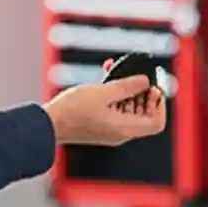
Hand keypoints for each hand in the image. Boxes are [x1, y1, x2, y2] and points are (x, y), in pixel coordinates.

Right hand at [42, 75, 165, 145]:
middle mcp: (121, 133)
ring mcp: (111, 131)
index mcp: (125, 129)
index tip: (152, 87)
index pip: (157, 122)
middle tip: (137, 78)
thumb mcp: (103, 92)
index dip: (160, 104)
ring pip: (130, 111)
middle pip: (145, 116)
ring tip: (118, 73)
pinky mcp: (101, 126)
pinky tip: (107, 79)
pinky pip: (116, 111)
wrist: (48, 125)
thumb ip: (128, 86)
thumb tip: (145, 81)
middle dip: (143, 94)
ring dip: (128, 91)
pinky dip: (116, 96)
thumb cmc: (72, 111)